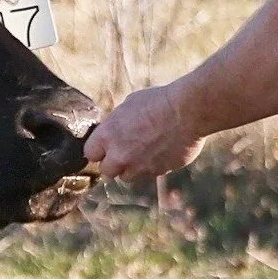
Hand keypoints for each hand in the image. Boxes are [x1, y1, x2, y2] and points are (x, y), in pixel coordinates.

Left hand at [83, 83, 203, 181]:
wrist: (188, 112)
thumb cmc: (158, 101)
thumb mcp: (129, 105)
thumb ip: (116, 124)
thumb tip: (113, 132)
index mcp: (107, 135)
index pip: (90, 154)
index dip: (98, 150)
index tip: (104, 147)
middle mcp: (120, 155)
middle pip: (107, 171)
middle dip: (114, 162)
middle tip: (124, 150)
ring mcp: (138, 167)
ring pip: (127, 177)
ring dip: (132, 168)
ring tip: (144, 151)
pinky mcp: (157, 173)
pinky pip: (148, 175)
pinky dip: (150, 167)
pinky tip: (159, 151)